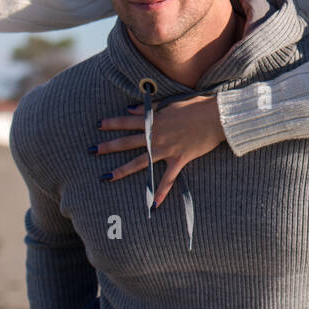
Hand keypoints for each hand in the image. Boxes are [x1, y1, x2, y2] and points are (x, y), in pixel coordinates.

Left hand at [93, 94, 225, 207]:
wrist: (216, 116)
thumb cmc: (196, 106)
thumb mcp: (171, 102)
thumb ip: (150, 107)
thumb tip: (130, 109)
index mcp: (155, 120)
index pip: (128, 121)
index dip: (112, 123)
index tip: (98, 125)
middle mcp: (156, 136)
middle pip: (127, 142)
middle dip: (108, 147)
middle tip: (92, 151)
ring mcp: (167, 149)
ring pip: (140, 162)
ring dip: (122, 170)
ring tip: (107, 177)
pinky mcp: (179, 159)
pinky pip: (168, 179)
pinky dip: (161, 192)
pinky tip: (153, 205)